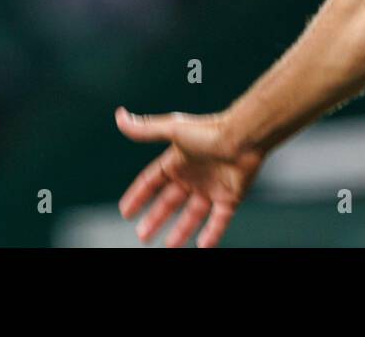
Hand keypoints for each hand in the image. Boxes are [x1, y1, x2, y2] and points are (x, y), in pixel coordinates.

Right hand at [115, 106, 263, 246]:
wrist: (245, 137)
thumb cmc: (211, 130)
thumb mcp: (173, 130)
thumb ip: (146, 129)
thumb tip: (120, 117)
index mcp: (178, 160)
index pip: (152, 181)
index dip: (138, 196)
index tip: (126, 212)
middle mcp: (194, 175)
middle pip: (170, 202)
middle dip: (156, 219)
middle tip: (143, 235)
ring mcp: (212, 187)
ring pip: (193, 216)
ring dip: (180, 232)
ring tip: (169, 247)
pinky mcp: (230, 197)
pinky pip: (218, 221)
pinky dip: (211, 235)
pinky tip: (202, 247)